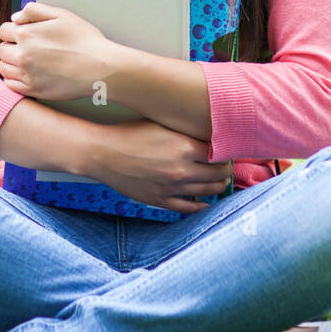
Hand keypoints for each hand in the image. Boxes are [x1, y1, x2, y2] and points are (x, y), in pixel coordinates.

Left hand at [0, 2, 113, 102]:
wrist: (99, 67)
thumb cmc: (83, 39)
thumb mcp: (61, 15)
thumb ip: (34, 10)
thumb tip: (15, 18)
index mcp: (26, 34)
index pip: (3, 31)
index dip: (13, 30)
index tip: (24, 33)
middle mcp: (22, 55)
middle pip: (1, 50)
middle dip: (11, 46)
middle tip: (27, 47)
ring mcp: (26, 75)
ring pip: (3, 68)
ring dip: (11, 63)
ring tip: (27, 61)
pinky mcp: (33, 90)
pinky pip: (10, 85)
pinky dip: (14, 79)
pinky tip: (28, 74)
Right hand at [86, 119, 233, 214]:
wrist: (103, 153)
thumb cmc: (130, 133)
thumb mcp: (161, 124)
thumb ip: (186, 131)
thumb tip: (208, 135)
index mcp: (184, 148)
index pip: (219, 154)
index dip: (226, 152)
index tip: (227, 150)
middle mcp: (182, 170)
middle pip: (218, 174)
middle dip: (225, 169)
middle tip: (227, 165)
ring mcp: (172, 188)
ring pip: (207, 191)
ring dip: (218, 186)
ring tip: (220, 181)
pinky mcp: (160, 200)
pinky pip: (188, 208)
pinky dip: (201, 206)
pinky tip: (206, 203)